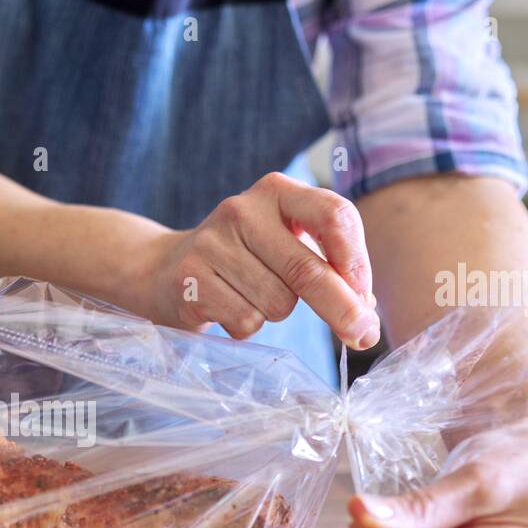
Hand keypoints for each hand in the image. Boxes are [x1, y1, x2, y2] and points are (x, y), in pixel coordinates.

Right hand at [136, 172, 379, 346]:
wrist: (163, 270)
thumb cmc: (241, 262)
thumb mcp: (282, 245)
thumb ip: (326, 265)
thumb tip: (364, 312)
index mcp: (276, 191)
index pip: (334, 215)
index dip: (356, 261)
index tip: (363, 297)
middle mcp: (243, 209)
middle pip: (309, 269)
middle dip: (342, 309)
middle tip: (362, 336)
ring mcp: (212, 244)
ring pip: (278, 303)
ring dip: (275, 313)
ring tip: (250, 297)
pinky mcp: (191, 279)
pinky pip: (246, 320)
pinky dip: (246, 326)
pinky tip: (227, 308)